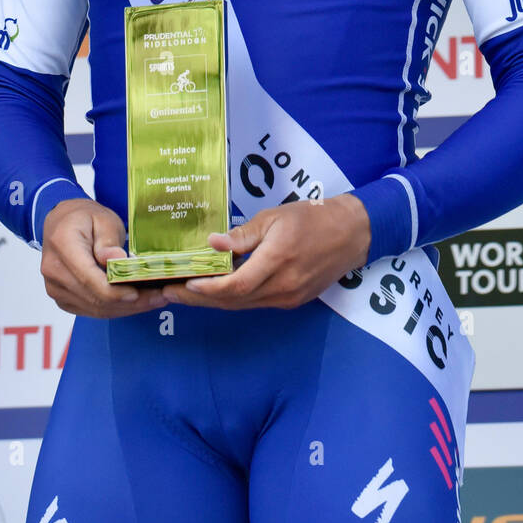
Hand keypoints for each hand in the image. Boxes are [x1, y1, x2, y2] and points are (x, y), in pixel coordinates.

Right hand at [40, 198, 170, 317]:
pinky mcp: (62, 298)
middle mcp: (54, 271)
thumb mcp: (103, 218)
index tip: (141, 293)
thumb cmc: (84, 217)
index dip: (116, 292)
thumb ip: (109, 240)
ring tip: (152, 301)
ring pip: (94, 309)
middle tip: (158, 298)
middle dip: (130, 303)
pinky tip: (135, 303)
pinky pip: (90, 310)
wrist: (61, 222)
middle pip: (95, 298)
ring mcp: (54, 287)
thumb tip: (116, 260)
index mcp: (63, 246)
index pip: (89, 279)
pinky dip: (114, 309)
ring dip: (125, 309)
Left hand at [160, 192, 371, 310]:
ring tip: (187, 293)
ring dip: (214, 301)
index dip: (206, 289)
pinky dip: (234, 298)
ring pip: (243, 305)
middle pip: (233, 301)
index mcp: (277, 261)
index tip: (183, 284)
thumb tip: (212, 243)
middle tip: (170, 294)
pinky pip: (257, 303)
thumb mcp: (275, 217)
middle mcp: (282, 287)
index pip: (234, 286)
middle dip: (200, 300)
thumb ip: (243, 235)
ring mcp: (288, 297)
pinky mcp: (293, 301)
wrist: (352, 233)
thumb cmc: (312, 217)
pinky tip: (218, 291)